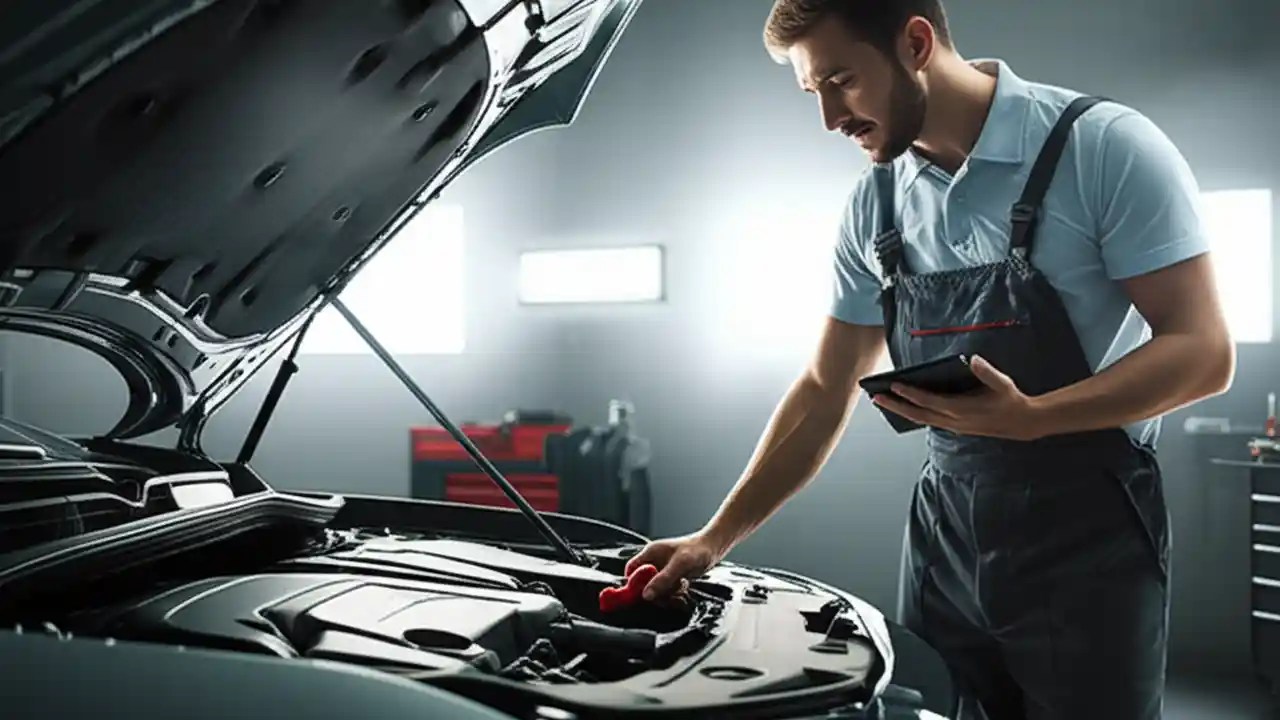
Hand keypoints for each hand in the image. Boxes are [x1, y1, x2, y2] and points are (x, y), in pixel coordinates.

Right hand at [624, 531, 726, 603]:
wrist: (713, 548)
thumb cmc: (697, 551)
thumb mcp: (679, 565)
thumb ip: (662, 580)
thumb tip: (645, 595)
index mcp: (650, 553)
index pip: (631, 570)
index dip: (633, 583)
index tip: (642, 595)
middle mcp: (654, 561)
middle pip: (642, 582)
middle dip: (654, 592)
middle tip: (667, 595)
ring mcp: (663, 569)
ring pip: (655, 588)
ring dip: (666, 594)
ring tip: (679, 589)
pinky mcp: (671, 576)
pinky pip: (666, 590)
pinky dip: (673, 593)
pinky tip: (683, 588)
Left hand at [871, 355, 1051, 440]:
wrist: (1021, 423)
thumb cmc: (1011, 400)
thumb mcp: (1002, 383)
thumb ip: (987, 372)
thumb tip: (973, 359)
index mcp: (961, 410)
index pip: (929, 401)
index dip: (910, 393)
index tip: (894, 384)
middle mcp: (953, 421)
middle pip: (917, 414)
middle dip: (895, 406)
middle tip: (875, 397)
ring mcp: (953, 426)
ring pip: (921, 419)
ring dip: (901, 411)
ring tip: (883, 401)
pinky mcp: (954, 427)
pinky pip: (929, 420)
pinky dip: (914, 413)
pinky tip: (904, 406)